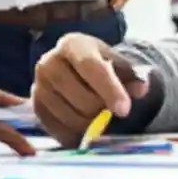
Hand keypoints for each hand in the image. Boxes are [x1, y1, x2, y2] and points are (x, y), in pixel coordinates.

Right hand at [31, 33, 149, 146]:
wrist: (73, 70)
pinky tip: (85, 125)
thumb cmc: (99, 64)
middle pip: (82, 98)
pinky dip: (77, 134)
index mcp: (71, 44)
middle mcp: (48, 63)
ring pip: (72, 118)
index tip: (125, 110)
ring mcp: (38, 86)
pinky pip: (60, 130)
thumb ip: (132, 75)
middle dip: (102, 110)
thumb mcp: (117, 63)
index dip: (109, 90)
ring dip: (91, 124)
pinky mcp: (35, 108)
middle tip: (110, 110)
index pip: (91, 68)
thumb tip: (142, 88)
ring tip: (97, 115)